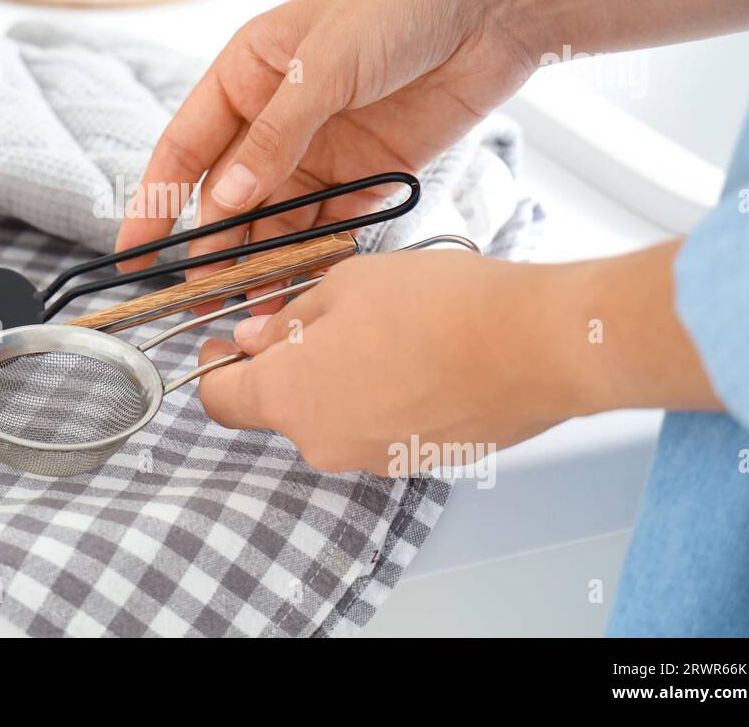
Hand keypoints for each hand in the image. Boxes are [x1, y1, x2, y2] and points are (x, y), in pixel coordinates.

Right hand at [115, 0, 534, 307]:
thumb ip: (274, 136)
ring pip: (275, 219)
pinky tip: (301, 284)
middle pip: (228, 195)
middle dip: (213, 245)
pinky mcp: (367, 173)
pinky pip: (328, 225)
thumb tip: (225, 200)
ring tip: (249, 304)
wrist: (496, 6)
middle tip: (201, 297)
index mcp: (245, 74)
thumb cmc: (401, 2)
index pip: (184, 148)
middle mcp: (275, 117)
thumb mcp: (324, 63)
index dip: (155, 202)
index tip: (133, 253)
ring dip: (262, 259)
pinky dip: (314, 256)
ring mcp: (321, 149)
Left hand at [195, 243, 719, 473]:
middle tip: (317, 315)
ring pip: (332, 415)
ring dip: (338, 378)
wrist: (537, 346)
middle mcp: (322, 443)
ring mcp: (372, 460)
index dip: (211, 369)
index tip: (218, 343)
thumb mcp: (346, 286)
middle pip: (280, 407)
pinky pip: (378, 427)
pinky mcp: (417, 463)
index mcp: (289, 397)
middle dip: (288, 364)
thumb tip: (254, 337)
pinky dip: (381, 395)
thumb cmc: (439, 306)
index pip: (219, 400)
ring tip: (381, 328)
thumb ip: (289, 319)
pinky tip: (416, 356)